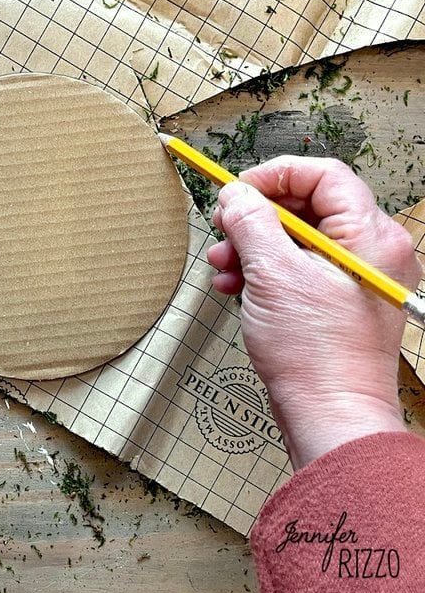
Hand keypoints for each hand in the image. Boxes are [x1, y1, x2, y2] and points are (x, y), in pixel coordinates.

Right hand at [207, 156, 421, 468]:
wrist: (329, 416)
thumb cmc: (314, 354)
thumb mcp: (272, 275)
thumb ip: (251, 223)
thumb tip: (236, 194)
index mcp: (369, 237)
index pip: (323, 175)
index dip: (275, 175)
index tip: (238, 190)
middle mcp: (371, 252)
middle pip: (306, 206)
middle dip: (256, 217)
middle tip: (223, 227)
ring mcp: (354, 277)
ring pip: (296, 238)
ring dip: (252, 245)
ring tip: (222, 265)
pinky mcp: (337, 299)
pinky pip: (297, 266)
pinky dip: (263, 270)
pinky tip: (234, 285)